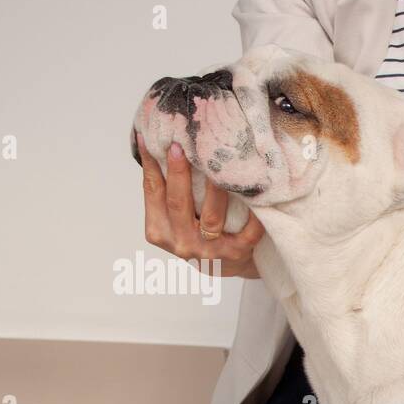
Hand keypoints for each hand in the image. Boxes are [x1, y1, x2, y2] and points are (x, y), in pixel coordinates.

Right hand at [139, 136, 264, 277]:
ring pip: (212, 216)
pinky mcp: (236, 253)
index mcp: (159, 230)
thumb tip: (161, 143)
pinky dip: (253, 214)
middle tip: (180, 145)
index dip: (151, 165)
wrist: (225, 266)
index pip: (152, 191)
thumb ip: (168, 190)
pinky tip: (254, 192)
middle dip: (178, 172)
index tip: (149, 138)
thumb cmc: (196, 233)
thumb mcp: (174, 217)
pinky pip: (247, 231)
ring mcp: (209, 251)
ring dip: (216, 188)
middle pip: (178, 203)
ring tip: (218, 163)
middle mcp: (181, 242)